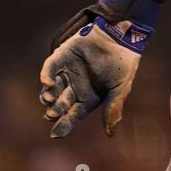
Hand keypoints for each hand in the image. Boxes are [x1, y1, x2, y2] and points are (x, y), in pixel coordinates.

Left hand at [39, 0, 155, 137]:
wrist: (123, 36)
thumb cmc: (124, 64)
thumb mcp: (120, 89)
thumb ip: (113, 108)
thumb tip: (110, 134)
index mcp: (88, 97)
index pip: (73, 114)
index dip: (64, 124)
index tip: (55, 134)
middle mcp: (76, 86)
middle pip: (60, 103)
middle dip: (55, 110)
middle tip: (51, 114)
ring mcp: (68, 71)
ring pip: (52, 87)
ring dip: (48, 95)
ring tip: (49, 99)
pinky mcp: (63, 56)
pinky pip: (51, 67)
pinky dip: (46, 74)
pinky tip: (47, 82)